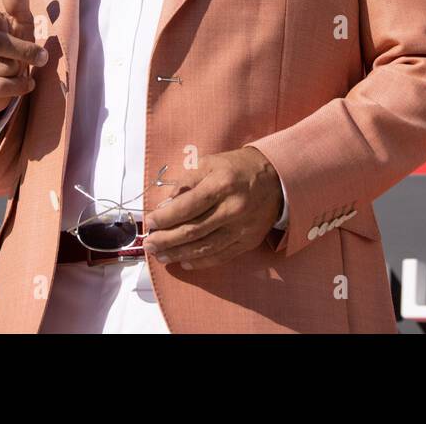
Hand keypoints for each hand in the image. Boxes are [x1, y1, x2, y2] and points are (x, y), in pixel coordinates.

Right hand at [0, 0, 46, 115]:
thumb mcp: (19, 21)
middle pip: (3, 44)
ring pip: (5, 67)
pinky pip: (2, 86)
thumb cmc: (13, 45)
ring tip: (14, 69)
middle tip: (41, 56)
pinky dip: (19, 86)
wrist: (1, 84)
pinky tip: (20, 84)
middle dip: (26, 52)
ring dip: (19, 70)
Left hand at [142, 147, 282, 270]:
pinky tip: (184, 261)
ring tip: (161, 256)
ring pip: (205, 247)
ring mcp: (242, 228)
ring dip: (179, 254)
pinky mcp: (248, 241)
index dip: (165, 217)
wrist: (275, 177)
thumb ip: (186, 182)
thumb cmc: (236, 168)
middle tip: (150, 244)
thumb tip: (165, 206)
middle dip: (167, 240)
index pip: (187, 206)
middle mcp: (233, 208)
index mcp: (222, 184)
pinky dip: (200, 261)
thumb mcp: (209, 163)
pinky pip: (221, 256)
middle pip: (193, 230)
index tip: (150, 222)